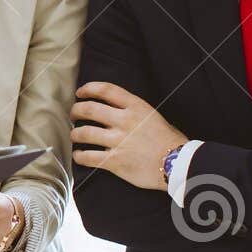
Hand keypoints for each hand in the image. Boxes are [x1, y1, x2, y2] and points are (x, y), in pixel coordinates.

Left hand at [70, 81, 187, 190]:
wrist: (179, 163)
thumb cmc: (169, 140)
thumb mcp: (152, 115)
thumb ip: (133, 110)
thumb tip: (113, 109)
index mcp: (135, 106)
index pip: (105, 90)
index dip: (88, 89)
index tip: (80, 93)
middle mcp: (124, 121)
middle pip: (88, 109)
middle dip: (76, 111)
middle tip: (73, 115)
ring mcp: (118, 141)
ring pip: (84, 133)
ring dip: (75, 134)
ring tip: (75, 136)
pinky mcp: (114, 161)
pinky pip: (87, 157)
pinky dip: (79, 156)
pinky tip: (79, 155)